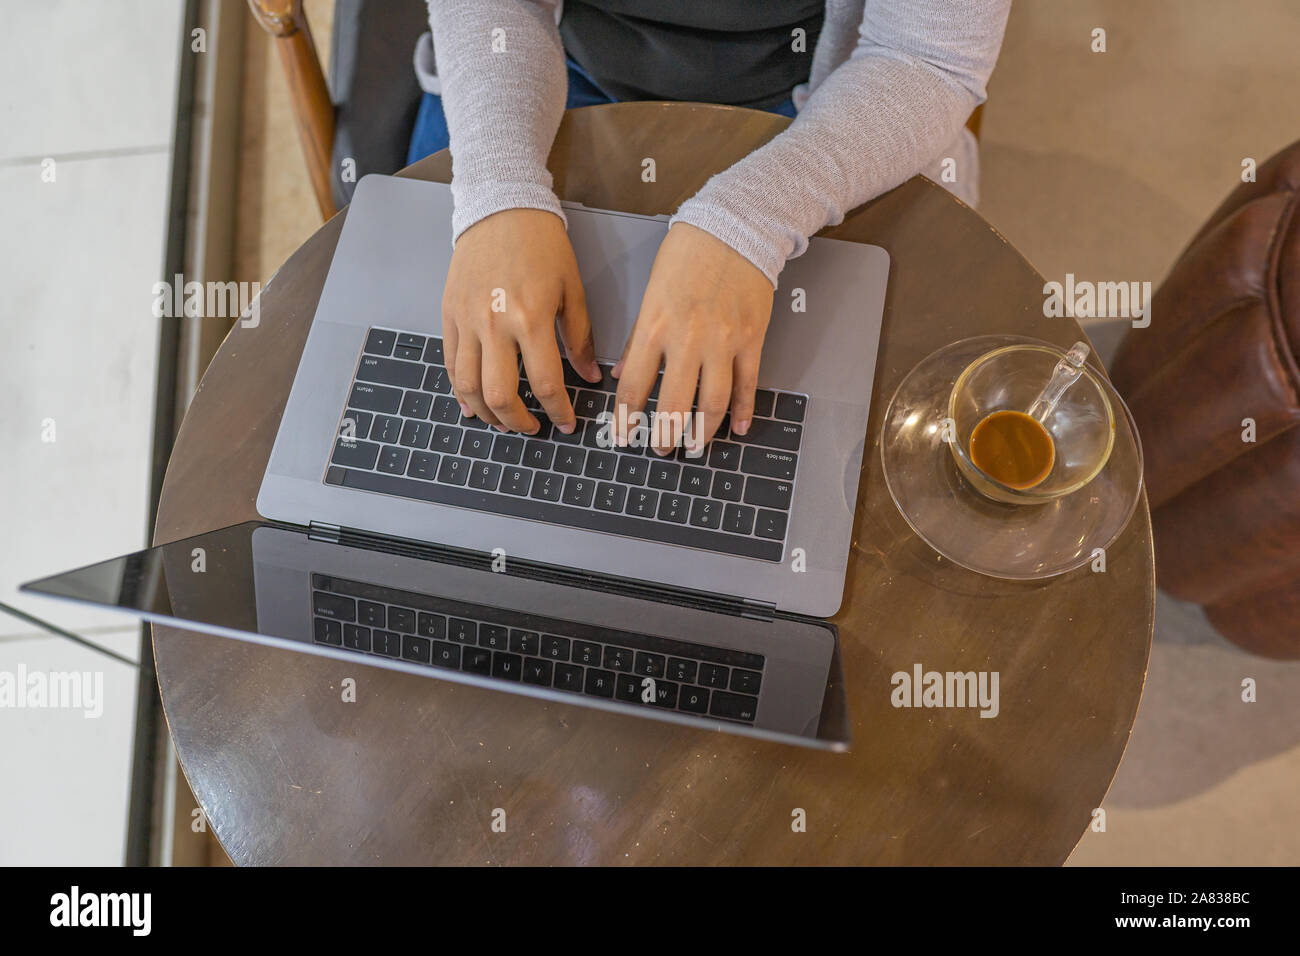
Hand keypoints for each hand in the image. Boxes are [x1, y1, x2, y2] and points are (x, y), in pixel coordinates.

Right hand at [441, 208, 600, 433]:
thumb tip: (589, 375)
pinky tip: (473, 405)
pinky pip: (450, 364)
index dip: (559, 411)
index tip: (567, 422)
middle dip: (519, 422)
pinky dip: (459, 391)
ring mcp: (467, 321)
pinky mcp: (449, 315)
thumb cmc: (541, 245)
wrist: (500, 208)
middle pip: (501, 394)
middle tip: (534, 428)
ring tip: (504, 421)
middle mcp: (495, 324)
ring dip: (487, 413)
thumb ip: (580, 337)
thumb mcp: (571, 289)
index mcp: (531, 318)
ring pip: (468, 386)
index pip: (546, 383)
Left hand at [613, 223, 773, 454]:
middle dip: (665, 435)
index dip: (625, 419)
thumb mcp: (651, 293)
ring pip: (713, 402)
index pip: (633, 387)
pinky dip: (742, 411)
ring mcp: (723, 341)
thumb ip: (638, 339)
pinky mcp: (751, 339)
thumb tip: (622, 375)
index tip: (621, 436)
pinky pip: (747, 385)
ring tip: (693, 447)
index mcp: (655, 326)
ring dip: (702, 432)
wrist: (735, 228)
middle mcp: (688, 339)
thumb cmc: (687, 255)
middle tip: (660, 449)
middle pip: (675, 404)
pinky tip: (735, 429)